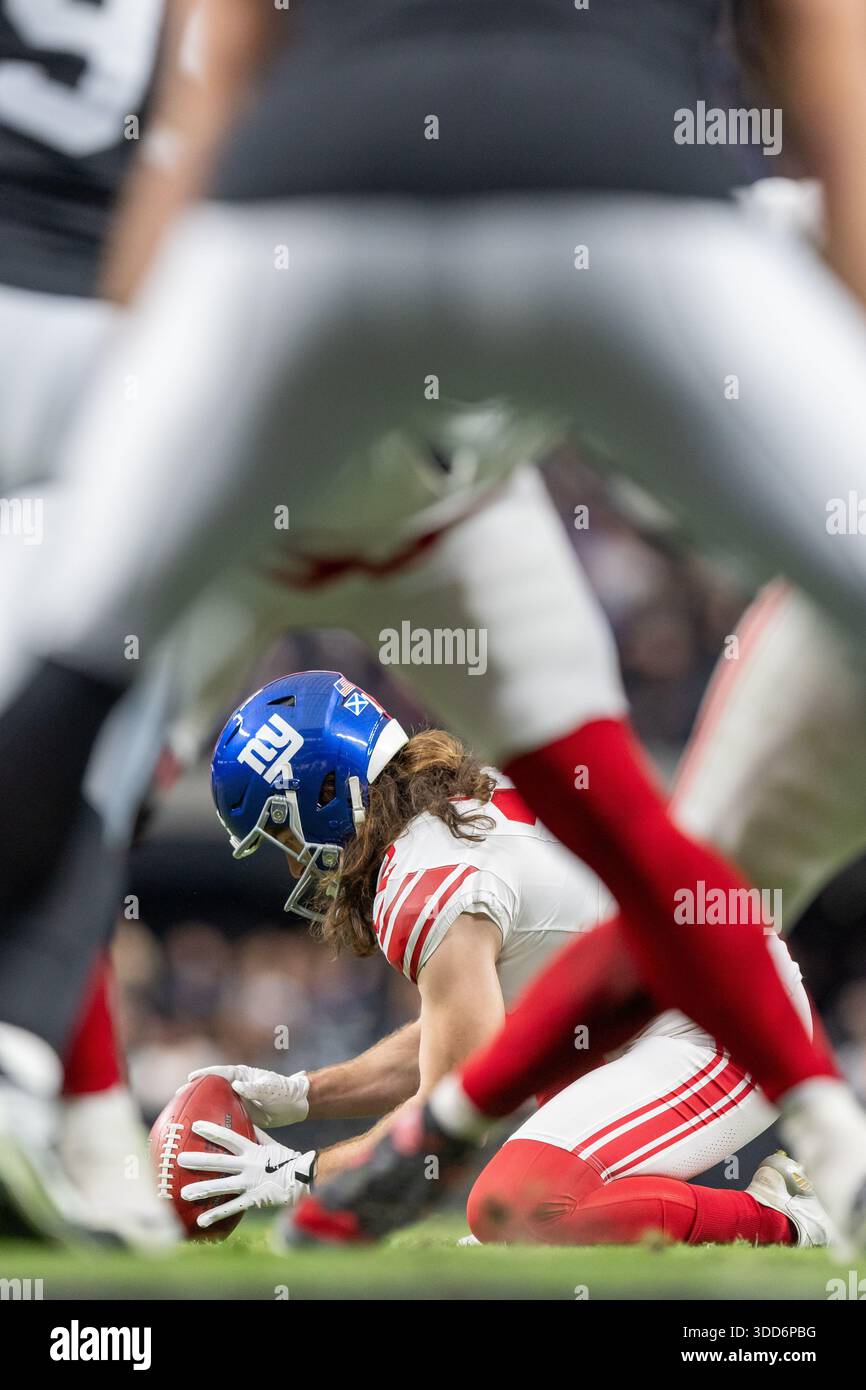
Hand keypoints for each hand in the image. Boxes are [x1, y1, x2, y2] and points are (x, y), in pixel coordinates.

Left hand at [178, 1121, 316, 1229]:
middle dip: (199, 1160)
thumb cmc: (285, 1159)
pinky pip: (231, 1208)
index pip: (229, 1138)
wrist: (302, 1179)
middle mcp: (248, 1166)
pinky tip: (201, 1221)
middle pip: (220, 1163)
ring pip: (222, 1187)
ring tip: (183, 1192)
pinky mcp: (252, 1200)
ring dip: (202, 1189)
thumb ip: (256, 1134)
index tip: (195, 1126)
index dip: (213, 1131)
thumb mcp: (270, 1144)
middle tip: (179, 1159)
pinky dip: (216, 1215)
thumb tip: (244, 1119)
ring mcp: (249, 1184)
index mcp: (252, 1150)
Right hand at [186, 1065, 309, 1125]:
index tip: (190, 1079)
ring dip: (202, 1107)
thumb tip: (237, 1086)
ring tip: (184, 1116)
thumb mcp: (270, 1089)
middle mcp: (237, 1086)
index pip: (219, 1073)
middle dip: (196, 1091)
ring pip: (215, 1102)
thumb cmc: (284, 1091)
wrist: (295, 1105)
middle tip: (178, 1099)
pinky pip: (224, 1116)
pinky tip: (203, 1134)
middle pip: (212, 1087)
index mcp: (242, 1075)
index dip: (204, 1075)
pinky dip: (214, 1122)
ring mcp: (237, 1100)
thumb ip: (254, 1088)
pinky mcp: (241, 1113)